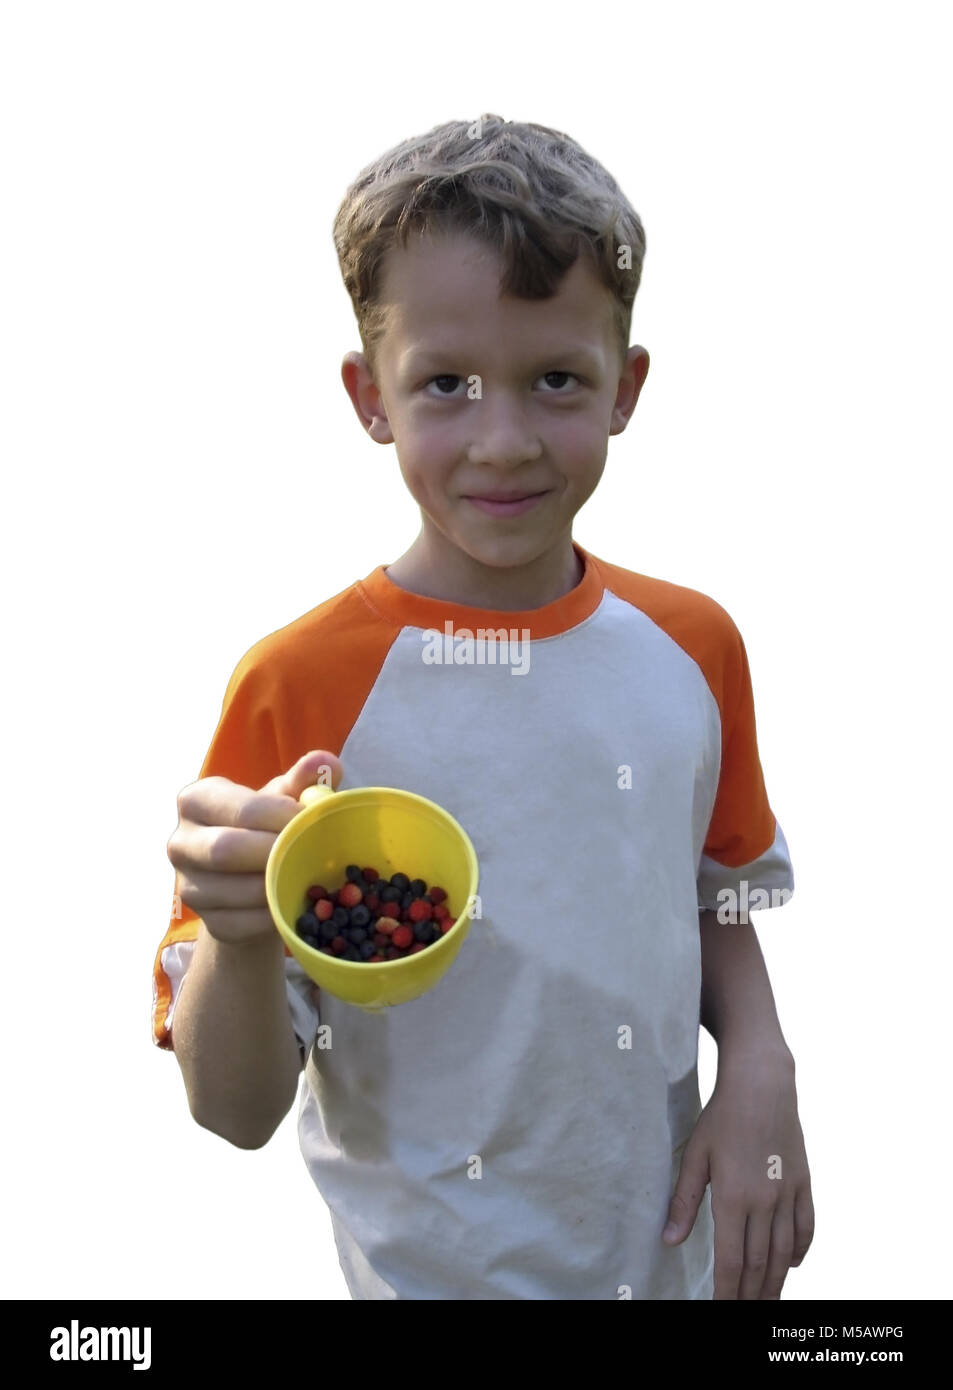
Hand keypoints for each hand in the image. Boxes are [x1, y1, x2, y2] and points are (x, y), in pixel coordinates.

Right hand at [166, 749, 343, 944]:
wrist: (251, 881)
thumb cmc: (266, 828)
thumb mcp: (281, 799)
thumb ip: (302, 780)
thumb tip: (327, 762)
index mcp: (196, 800)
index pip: (241, 808)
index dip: (282, 815)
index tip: (312, 819)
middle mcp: (181, 842)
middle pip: (226, 850)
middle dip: (275, 851)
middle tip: (311, 850)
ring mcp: (187, 886)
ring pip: (235, 891)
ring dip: (277, 885)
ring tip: (308, 875)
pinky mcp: (208, 922)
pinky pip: (243, 923)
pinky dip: (274, 916)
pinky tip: (294, 904)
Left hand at [661, 1051, 814, 1298]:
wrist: (762, 1084)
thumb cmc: (722, 1117)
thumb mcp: (695, 1156)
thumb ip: (685, 1202)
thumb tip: (670, 1240)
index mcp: (733, 1197)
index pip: (731, 1260)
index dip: (726, 1290)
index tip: (721, 1308)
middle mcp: (765, 1202)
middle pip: (758, 1263)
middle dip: (750, 1293)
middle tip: (744, 1312)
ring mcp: (788, 1193)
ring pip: (784, 1251)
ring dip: (775, 1281)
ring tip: (766, 1300)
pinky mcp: (804, 1182)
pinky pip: (807, 1226)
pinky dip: (800, 1250)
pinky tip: (791, 1264)